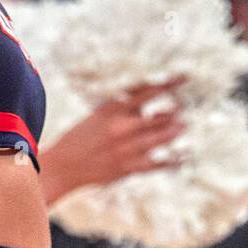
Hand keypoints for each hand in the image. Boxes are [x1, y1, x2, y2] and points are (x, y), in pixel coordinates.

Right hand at [41, 79, 185, 206]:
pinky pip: (156, 164)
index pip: (146, 93)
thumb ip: (122, 110)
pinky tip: (180, 158)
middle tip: (183, 110)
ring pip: (160, 139)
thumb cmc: (82, 137)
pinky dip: (171, 161)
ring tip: (182, 127)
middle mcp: (121, 128)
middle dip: (175, 113)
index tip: (184, 79)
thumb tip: (148, 107)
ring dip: (174, 132)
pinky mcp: (128, 168)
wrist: (64, 166)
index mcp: (112, 110)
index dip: (168, 85)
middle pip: (158, 118)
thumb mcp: (98, 116)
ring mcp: (126, 149)